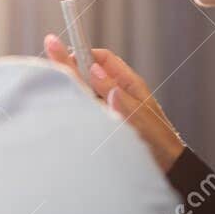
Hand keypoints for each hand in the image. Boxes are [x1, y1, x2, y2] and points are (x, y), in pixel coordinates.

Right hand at [43, 34, 185, 170]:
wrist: (166, 168)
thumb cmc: (158, 142)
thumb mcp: (139, 117)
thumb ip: (118, 95)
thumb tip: (95, 71)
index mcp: (129, 85)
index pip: (103, 59)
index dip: (84, 52)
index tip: (65, 51)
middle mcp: (116, 92)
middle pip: (87, 72)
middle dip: (68, 63)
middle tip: (49, 45)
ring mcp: (107, 107)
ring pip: (82, 90)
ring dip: (68, 84)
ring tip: (48, 71)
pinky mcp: (100, 121)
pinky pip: (82, 108)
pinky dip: (71, 103)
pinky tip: (59, 102)